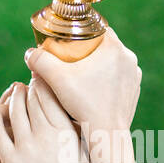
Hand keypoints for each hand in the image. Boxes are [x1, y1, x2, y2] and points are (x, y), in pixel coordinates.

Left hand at [0, 77, 91, 162]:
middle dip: (30, 87)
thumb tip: (99, 121)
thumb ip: (90, 138)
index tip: (44, 78)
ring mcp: (26, 147)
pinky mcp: (9, 160)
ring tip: (14, 91)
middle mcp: (46, 136)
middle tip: (29, 80)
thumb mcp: (90, 160)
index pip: (52, 98)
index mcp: (66, 133)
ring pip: (15, 112)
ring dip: (13, 98)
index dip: (46, 85)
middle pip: (33, 100)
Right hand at [23, 26, 140, 131]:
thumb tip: (29, 53)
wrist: (107, 133)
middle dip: (87, 50)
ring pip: (112, 62)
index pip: (97, 29)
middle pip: (104, 45)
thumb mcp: (56, 79)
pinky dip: (107, 80)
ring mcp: (134, 75)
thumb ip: (40, 61)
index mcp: (115, 48)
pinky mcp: (134, 90)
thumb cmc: (84, 105)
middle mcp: (129, 59)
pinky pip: (119, 78)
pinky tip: (92, 88)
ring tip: (80, 75)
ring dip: (98, 65)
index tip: (69, 41)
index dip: (81, 32)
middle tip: (70, 59)